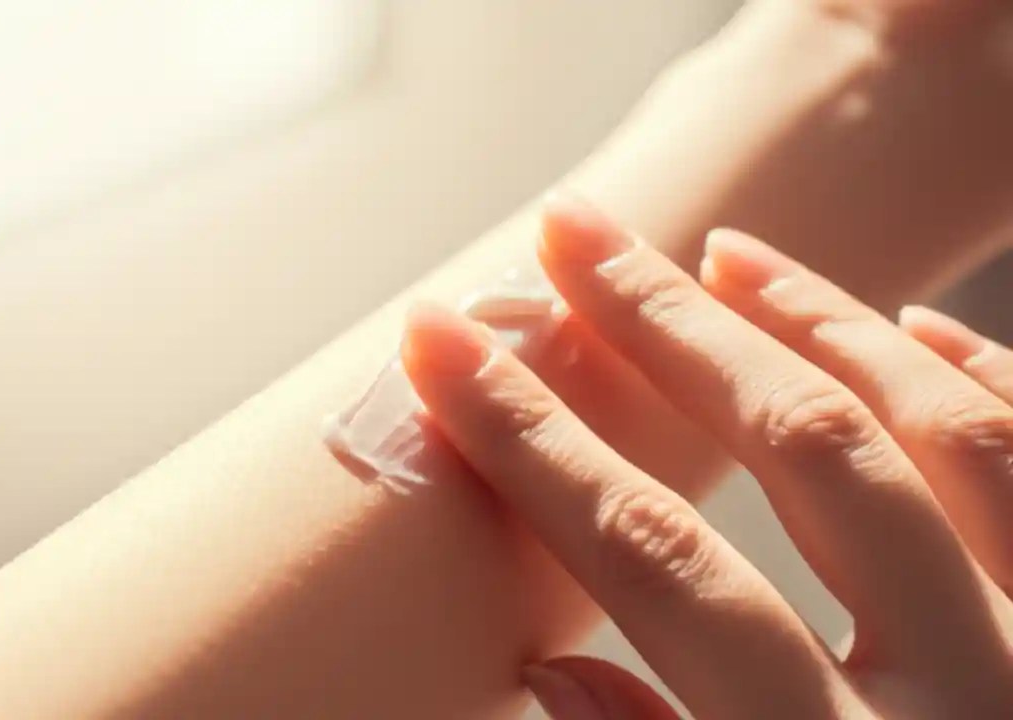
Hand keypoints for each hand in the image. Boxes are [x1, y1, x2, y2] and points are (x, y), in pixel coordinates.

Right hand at [400, 196, 1012, 718]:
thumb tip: (552, 665)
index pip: (659, 566)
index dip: (537, 444)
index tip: (444, 349)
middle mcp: (969, 700)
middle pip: (804, 461)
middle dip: (665, 335)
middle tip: (574, 231)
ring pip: (949, 438)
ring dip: (823, 325)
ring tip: (721, 253)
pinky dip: (983, 387)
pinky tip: (909, 327)